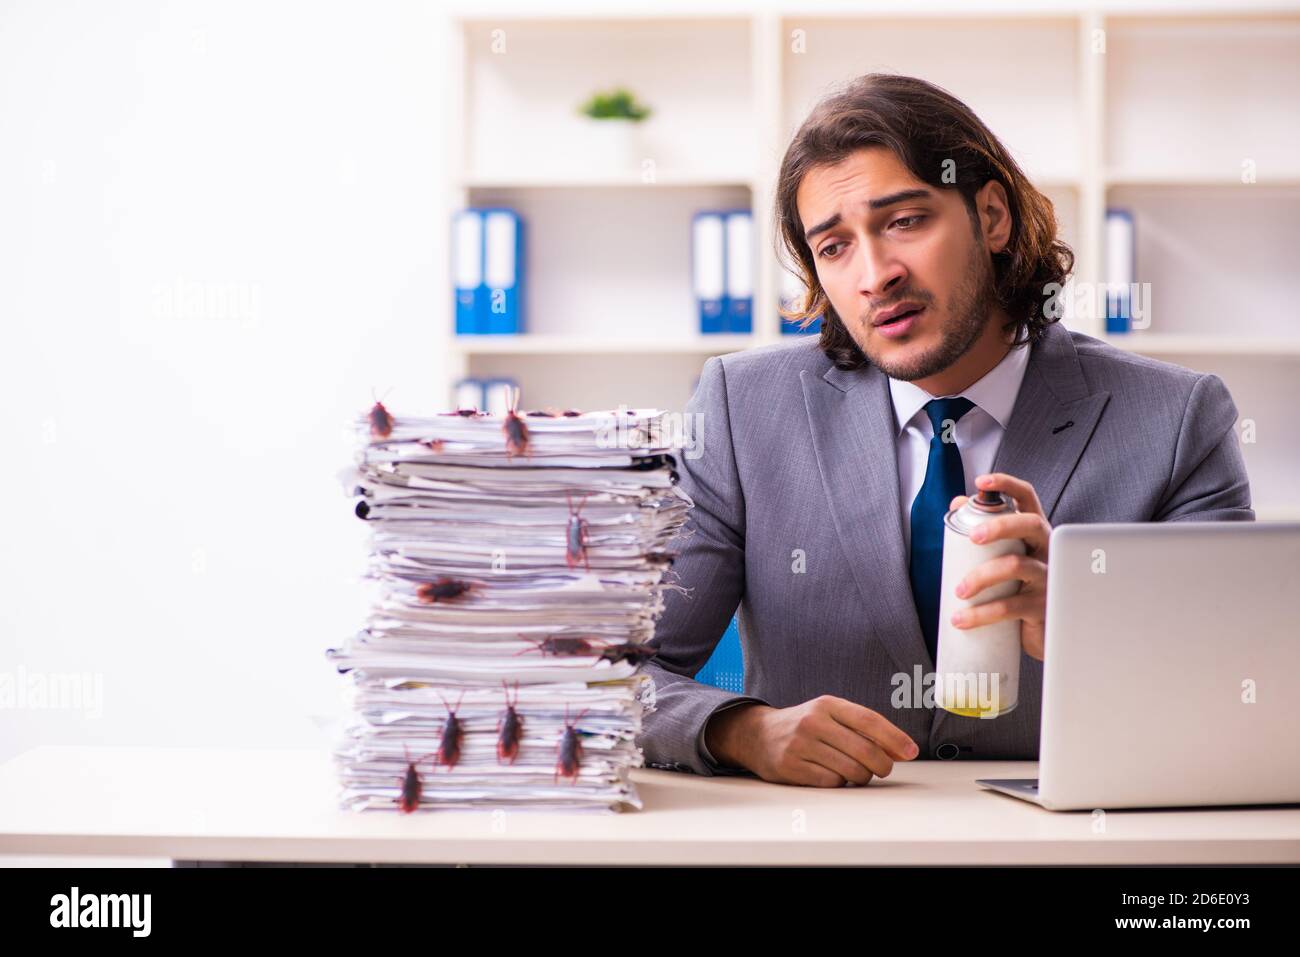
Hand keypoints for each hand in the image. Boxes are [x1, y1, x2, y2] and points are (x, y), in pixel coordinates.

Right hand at [711, 695, 919, 786]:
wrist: (758, 735)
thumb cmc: (805, 726)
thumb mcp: (830, 715)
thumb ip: (864, 729)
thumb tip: (903, 750)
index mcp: (827, 704)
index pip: (869, 720)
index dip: (895, 738)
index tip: (911, 751)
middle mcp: (813, 722)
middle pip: (865, 751)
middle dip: (882, 765)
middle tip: (883, 769)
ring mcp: (801, 745)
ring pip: (852, 771)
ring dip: (861, 776)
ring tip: (854, 771)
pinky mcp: (791, 767)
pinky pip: (832, 783)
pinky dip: (839, 783)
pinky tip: (832, 774)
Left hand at [947, 472, 1050, 661]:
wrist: (1043, 634)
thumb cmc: (1020, 587)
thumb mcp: (1002, 556)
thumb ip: (983, 528)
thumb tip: (957, 501)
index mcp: (1035, 534)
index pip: (1028, 499)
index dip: (1007, 485)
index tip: (981, 481)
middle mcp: (1047, 551)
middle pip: (1031, 525)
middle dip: (1000, 525)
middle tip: (972, 536)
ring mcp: (1048, 578)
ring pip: (1017, 565)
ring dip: (981, 576)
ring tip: (959, 591)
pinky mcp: (1043, 607)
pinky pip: (1011, 606)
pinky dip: (982, 613)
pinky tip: (961, 619)